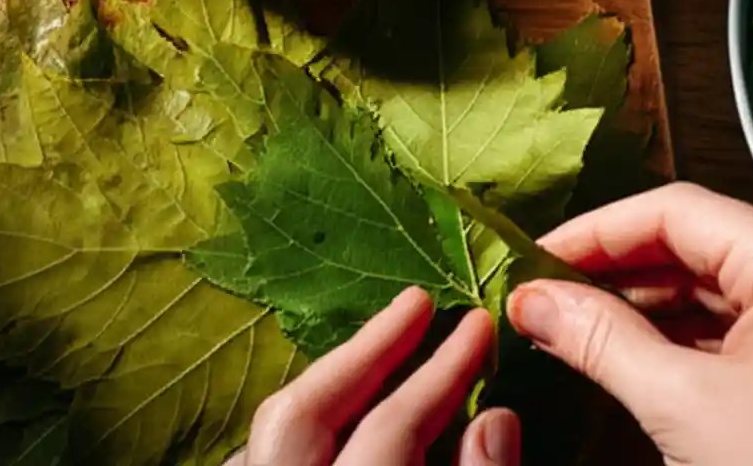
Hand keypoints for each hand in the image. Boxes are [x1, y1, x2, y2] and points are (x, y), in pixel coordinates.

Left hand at [227, 288, 519, 465]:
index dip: (439, 375)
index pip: (390, 429)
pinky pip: (259, 459)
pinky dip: (301, 427)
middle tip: (419, 302)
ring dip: (327, 383)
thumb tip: (493, 419)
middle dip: (364, 351)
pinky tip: (338, 414)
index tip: (478, 327)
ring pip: (267, 433)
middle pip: (300, 414)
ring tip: (382, 346)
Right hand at [507, 183, 752, 465]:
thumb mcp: (683, 407)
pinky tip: (625, 347)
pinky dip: (682, 333)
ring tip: (570, 321)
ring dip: (642, 303)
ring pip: (718, 284)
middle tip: (543, 293)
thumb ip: (600, 340)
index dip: (596, 232)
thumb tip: (530, 300)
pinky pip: (743, 321)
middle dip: (615, 270)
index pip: (681, 214)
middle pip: (700, 244)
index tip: (533, 258)